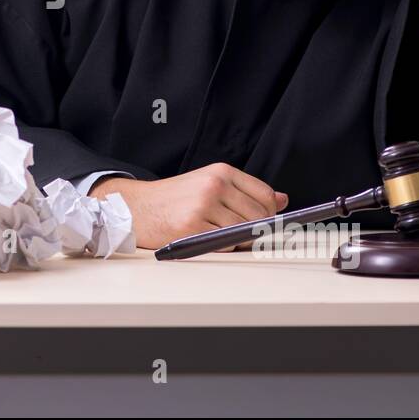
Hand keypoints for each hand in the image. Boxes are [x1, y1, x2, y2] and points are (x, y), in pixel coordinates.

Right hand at [92, 164, 288, 250]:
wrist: (136, 208)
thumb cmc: (173, 199)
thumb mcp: (208, 183)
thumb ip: (245, 191)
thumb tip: (282, 200)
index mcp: (221, 172)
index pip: (266, 195)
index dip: (270, 214)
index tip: (265, 222)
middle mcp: (214, 185)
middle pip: (259, 216)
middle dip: (256, 230)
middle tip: (240, 235)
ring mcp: (203, 206)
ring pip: (243, 232)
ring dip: (237, 241)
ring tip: (220, 236)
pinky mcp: (192, 227)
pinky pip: (224, 244)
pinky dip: (221, 247)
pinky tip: (207, 240)